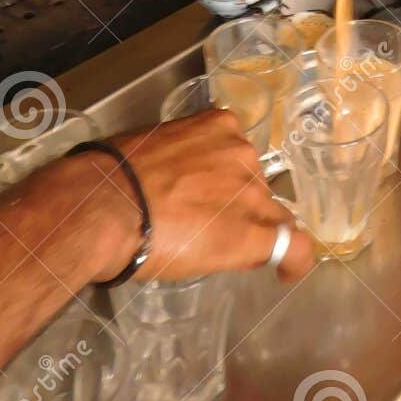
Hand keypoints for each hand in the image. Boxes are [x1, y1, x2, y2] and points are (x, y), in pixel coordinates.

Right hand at [92, 110, 313, 283]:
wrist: (108, 207)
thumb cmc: (113, 179)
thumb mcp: (152, 152)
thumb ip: (179, 163)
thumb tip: (177, 186)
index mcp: (218, 127)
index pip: (238, 157)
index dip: (233, 182)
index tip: (225, 199)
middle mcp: (242, 152)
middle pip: (254, 186)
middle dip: (236, 208)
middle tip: (206, 230)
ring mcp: (251, 190)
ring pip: (268, 215)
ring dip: (249, 232)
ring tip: (217, 253)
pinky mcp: (252, 231)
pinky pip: (290, 245)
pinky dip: (293, 261)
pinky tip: (285, 274)